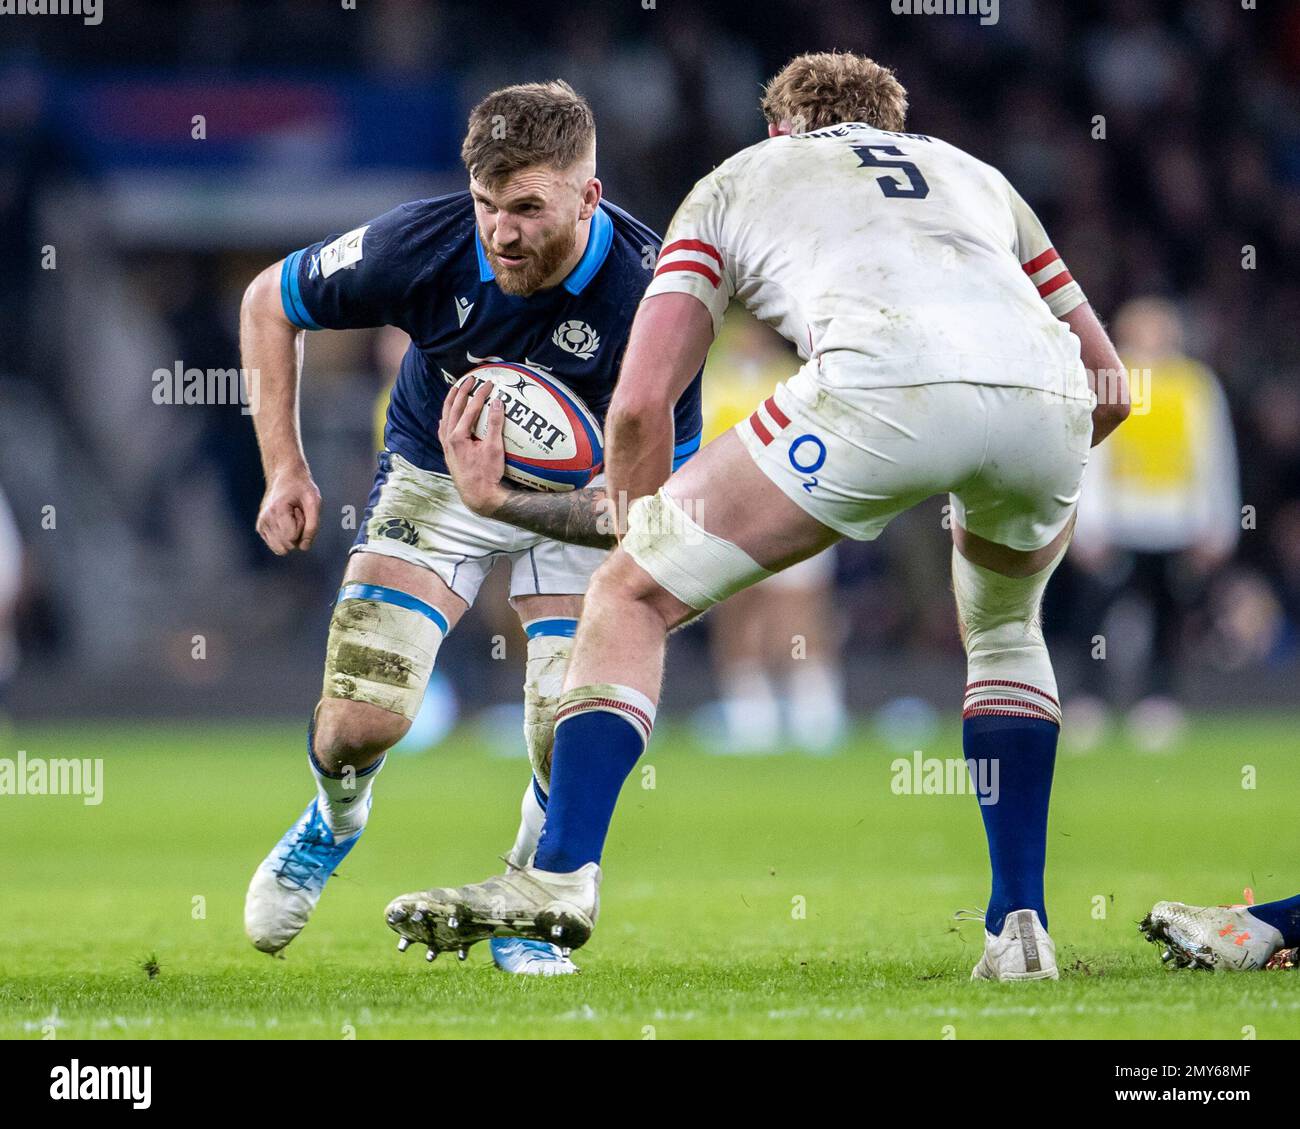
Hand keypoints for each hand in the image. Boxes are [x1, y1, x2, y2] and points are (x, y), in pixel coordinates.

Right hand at [256, 466, 321, 554]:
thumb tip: (304, 547)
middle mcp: (265, 519)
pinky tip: (286, 520)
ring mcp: (261, 525)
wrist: (286, 476)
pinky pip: (277, 546)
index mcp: (276, 511)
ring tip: (291, 517)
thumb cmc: (301, 487)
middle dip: (297, 533)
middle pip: (288, 545)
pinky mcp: (261, 528)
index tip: (299, 510)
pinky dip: (285, 536)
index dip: (302, 526)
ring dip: (291, 535)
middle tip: (296, 513)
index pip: (293, 538)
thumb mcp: (314, 502)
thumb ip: (313, 526)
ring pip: (282, 548)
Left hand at [440, 378, 509, 517]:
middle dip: (462, 392)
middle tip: (470, 379)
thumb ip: (495, 423)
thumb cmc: (487, 474)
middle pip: (453, 408)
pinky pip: (443, 429)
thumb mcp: (494, 448)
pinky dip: (446, 418)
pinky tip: (447, 417)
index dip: (480, 394)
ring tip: (456, 390)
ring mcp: (446, 446)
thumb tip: (498, 402)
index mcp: (458, 436)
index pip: (469, 409)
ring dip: (451, 402)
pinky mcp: (448, 452)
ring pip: (445, 417)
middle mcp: (448, 439)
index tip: (489, 384)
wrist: (477, 496)